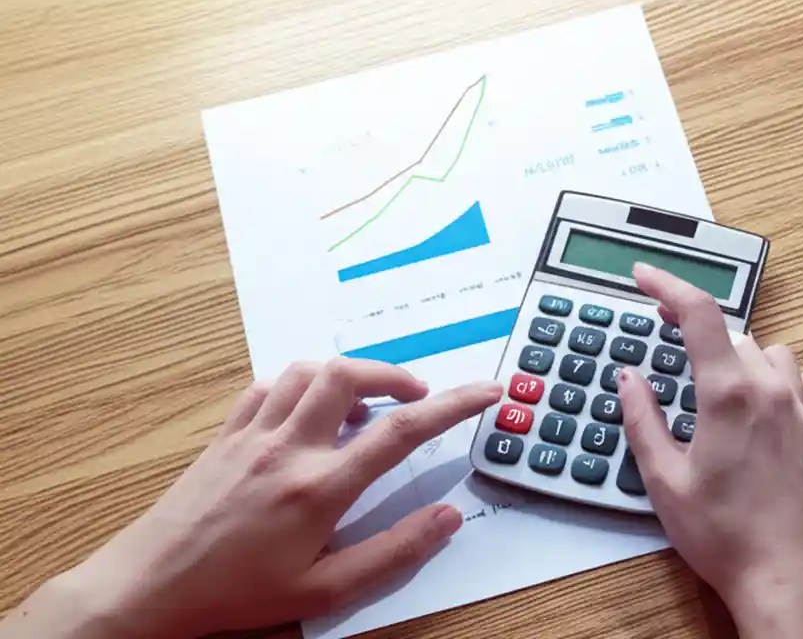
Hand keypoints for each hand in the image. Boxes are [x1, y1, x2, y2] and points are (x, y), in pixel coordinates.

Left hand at [0, 359, 501, 638]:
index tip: (485, 391)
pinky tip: (309, 411)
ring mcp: (252, 435)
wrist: (152, 587)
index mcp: (321, 489)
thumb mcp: (326, 591)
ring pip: (309, 372)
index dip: (454, 405)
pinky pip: (269, 386)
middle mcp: (288, 449)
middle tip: (418, 397)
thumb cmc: (238, 593)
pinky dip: (301, 385)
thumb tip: (448, 517)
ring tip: (366, 407)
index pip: (402, 431)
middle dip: (395, 375)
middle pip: (349, 376)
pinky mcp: (225, 434)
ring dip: (348, 375)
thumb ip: (394, 551)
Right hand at [616, 264, 802, 638]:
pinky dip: (792, 382)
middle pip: (732, 334)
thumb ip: (643, 420)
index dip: (668, 286)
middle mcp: (771, 393)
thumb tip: (629, 380)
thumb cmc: (726, 536)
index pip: (698, 315)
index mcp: (728, 396)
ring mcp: (802, 412)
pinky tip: (776, 400)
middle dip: (697, 332)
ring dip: (744, 356)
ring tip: (718, 380)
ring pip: (774, 354)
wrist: (786, 577)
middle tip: (669, 343)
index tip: (645, 277)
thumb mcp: (664, 480)